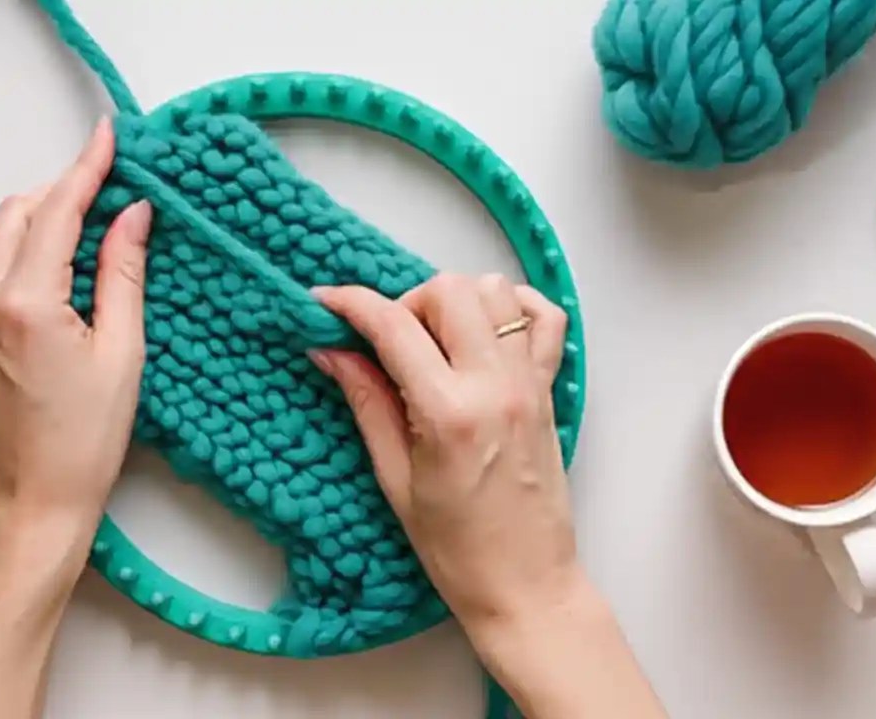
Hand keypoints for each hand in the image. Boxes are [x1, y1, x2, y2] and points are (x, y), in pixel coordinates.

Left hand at [0, 119, 153, 718]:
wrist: (34, 504)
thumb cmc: (84, 443)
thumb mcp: (122, 352)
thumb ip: (123, 273)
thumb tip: (132, 216)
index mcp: (23, 303)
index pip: (55, 211)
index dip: (87, 168)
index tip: (109, 137)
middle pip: (17, 214)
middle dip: (61, 191)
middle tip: (110, 186)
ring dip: (40, 220)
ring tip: (91, 224)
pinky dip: (22, 252)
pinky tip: (60, 265)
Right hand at [309, 273, 576, 636]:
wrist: (527, 584)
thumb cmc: (458, 549)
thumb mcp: (395, 479)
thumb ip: (366, 402)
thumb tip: (330, 351)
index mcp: (450, 413)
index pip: (394, 327)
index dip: (351, 305)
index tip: (325, 302)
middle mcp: (496, 386)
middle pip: (448, 290)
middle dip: (407, 303)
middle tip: (389, 343)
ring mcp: (530, 383)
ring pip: (495, 290)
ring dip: (456, 302)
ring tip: (435, 342)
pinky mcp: (550, 389)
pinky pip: (545, 316)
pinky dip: (514, 307)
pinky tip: (485, 334)